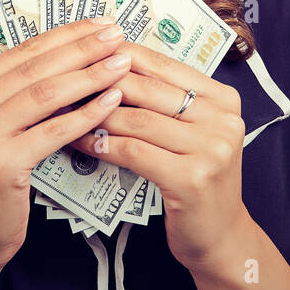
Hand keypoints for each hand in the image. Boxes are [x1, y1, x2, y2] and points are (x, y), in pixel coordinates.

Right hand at [0, 16, 130, 271]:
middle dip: (82, 48)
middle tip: (117, 36)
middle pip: (35, 68)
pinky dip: (86, 114)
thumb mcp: (2, 126)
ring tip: (122, 64)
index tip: (101, 23)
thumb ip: (24, 93)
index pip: (23, 51)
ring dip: (89, 76)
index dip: (65, 34)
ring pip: (45, 95)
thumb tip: (76, 52)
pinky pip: (53, 131)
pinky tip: (112, 101)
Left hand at [66, 41, 248, 273]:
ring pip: (137, 120)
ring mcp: (211, 149)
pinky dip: (103, 145)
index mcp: (223, 98)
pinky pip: (134, 152)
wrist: (221, 235)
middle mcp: (223, 118)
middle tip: (66, 80)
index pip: (164, 65)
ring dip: (95, 115)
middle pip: (148, 89)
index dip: (121, 56)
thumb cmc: (197, 178)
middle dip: (102, 83)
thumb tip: (110, 66)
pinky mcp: (191, 178)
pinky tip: (82, 142)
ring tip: (67, 112)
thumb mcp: (193, 131)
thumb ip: (165, 101)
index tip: (87, 54)